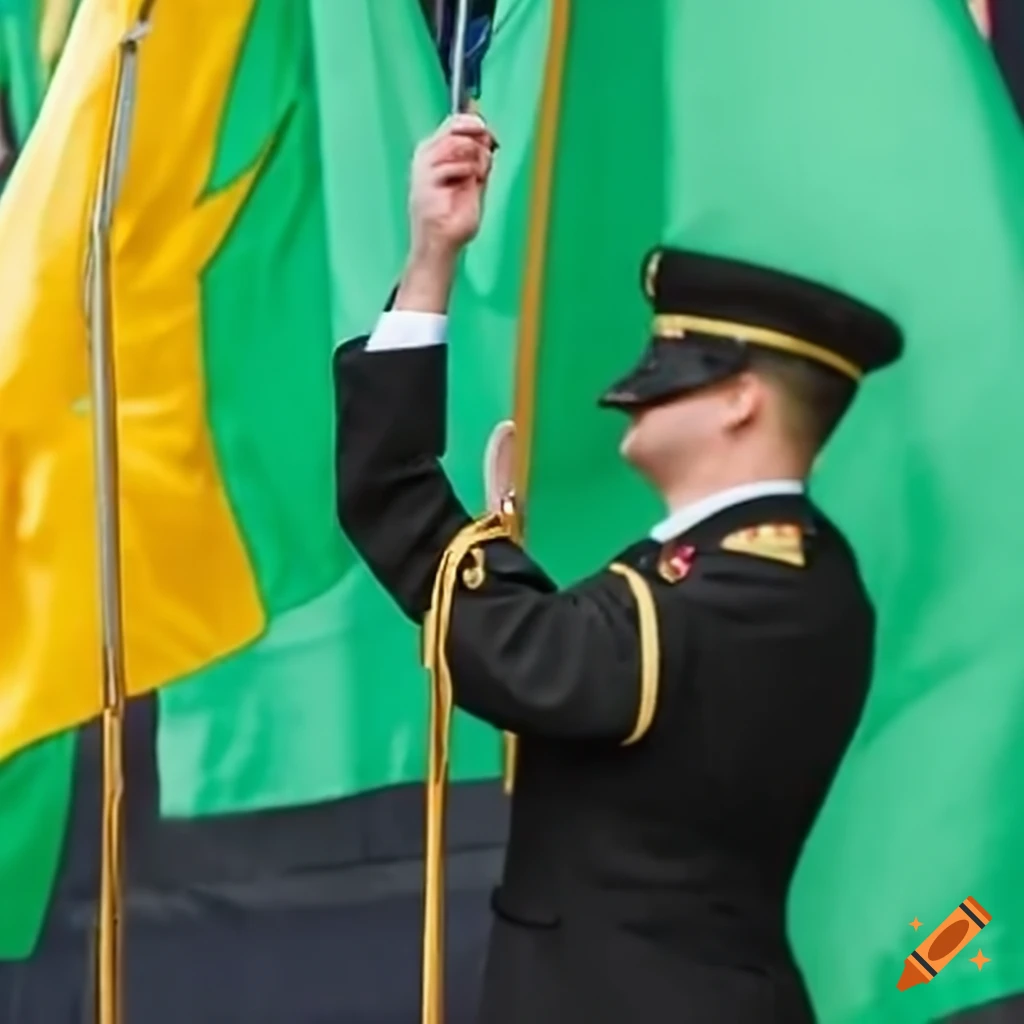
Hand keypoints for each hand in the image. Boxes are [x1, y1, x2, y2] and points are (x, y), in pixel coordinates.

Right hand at [411, 113, 495, 258]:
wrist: (442, 244)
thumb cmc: (454, 216)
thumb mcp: (473, 179)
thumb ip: (478, 156)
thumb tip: (486, 133)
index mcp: (434, 152)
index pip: (454, 122)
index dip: (476, 124)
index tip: (490, 137)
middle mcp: (426, 155)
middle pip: (456, 127)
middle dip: (478, 140)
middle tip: (485, 160)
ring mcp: (424, 166)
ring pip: (459, 143)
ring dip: (476, 160)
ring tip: (476, 177)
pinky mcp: (426, 179)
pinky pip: (456, 164)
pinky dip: (469, 173)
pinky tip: (467, 186)